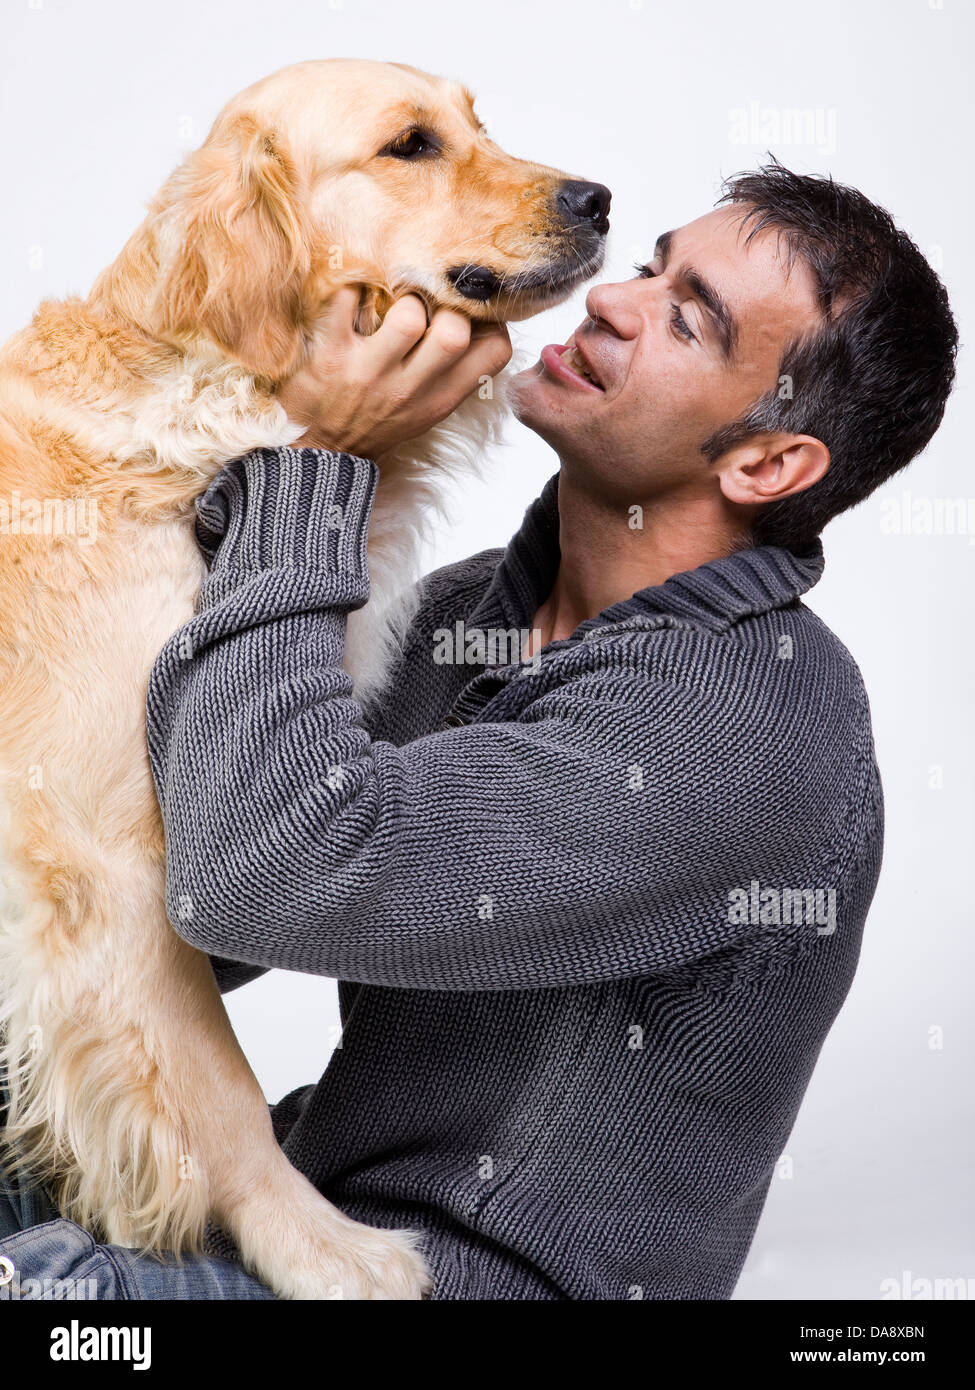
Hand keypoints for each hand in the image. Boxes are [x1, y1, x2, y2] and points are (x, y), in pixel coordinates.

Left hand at [277, 288, 511, 459]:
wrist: (323, 451)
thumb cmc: (379, 422)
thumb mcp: (426, 410)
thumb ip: (452, 374)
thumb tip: (479, 322)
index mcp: (440, 399)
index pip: (495, 354)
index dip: (493, 323)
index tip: (474, 314)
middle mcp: (409, 388)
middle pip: (454, 333)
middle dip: (447, 306)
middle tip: (430, 304)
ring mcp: (370, 372)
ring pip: (407, 316)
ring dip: (403, 297)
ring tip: (393, 300)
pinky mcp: (332, 356)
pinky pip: (348, 301)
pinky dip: (352, 288)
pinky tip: (356, 298)